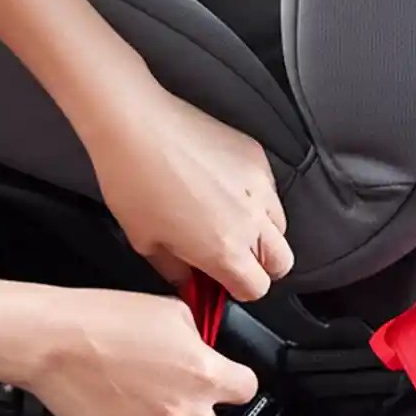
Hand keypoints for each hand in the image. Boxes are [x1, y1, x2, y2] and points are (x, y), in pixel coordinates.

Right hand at [17, 287, 257, 415]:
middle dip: (206, 410)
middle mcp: (182, 413)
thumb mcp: (172, 311)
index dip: (236, 380)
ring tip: (155, 409)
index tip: (228, 379)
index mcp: (203, 376)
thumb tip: (205, 350)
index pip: (246, 390)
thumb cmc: (105, 320)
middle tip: (184, 391)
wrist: (52, 341)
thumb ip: (199, 337)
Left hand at [82, 82, 293, 300]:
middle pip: (283, 262)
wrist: (136, 125)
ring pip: (280, 226)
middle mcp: (250, 221)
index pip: (258, 288)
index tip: (224, 281)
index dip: (240, 289)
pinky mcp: (257, 158)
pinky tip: (225, 188)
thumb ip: (176, 271)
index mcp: (224, 250)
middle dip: (260, 265)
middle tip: (232, 255)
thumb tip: (190, 283)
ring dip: (262, 232)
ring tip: (229, 219)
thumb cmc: (133, 182)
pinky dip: (256, 198)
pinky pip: (270, 190)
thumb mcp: (145, 242)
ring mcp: (259, 186)